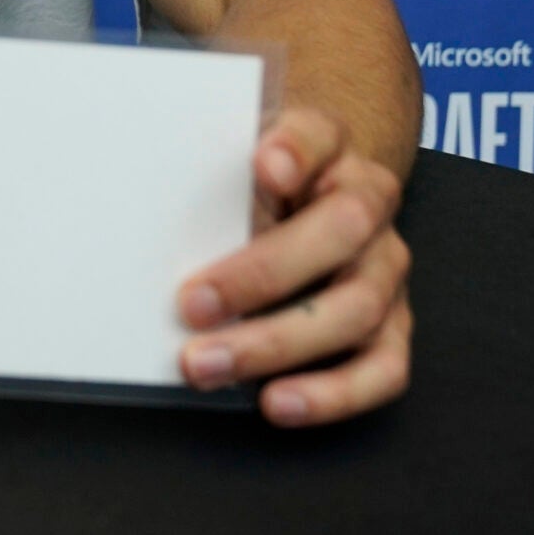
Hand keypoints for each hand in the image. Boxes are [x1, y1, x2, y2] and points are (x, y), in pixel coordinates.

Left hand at [174, 106, 410, 425]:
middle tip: (192, 304)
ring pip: (358, 306)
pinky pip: (382, 368)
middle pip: (340, 230)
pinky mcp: (393, 325)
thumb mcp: (231, 163)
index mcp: (328, 146)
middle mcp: (368, 202)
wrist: (304, 196)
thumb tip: (140, 220)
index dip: (295, 149)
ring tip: (211, 365)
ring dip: (278, 343)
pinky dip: (332, 393)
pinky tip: (278, 401)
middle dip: (262, 273)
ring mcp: (385, 266)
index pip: (317, 134)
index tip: (265, 166)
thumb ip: (208, 180)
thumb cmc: (252, 186)